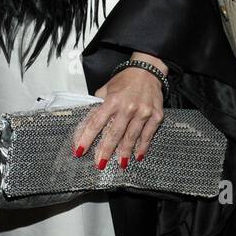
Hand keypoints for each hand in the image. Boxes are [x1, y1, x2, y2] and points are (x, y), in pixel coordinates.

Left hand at [74, 52, 166, 169]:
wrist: (148, 71)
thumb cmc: (126, 80)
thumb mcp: (107, 87)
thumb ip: (98, 103)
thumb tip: (88, 119)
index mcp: (112, 100)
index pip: (96, 122)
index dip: (87, 138)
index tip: (80, 150)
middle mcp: (128, 107)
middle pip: (114, 134)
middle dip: (106, 151)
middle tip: (100, 164)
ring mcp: (143, 112)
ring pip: (131, 137)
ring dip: (124, 152)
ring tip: (120, 164)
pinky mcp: (156, 116)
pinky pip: (148, 135)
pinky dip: (142, 146)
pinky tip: (137, 155)